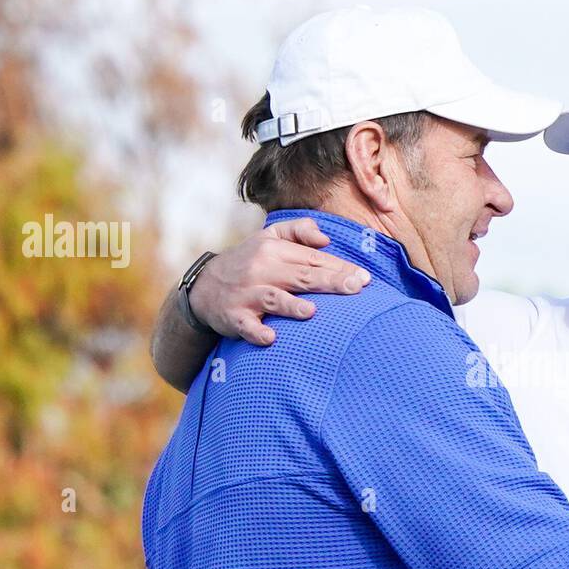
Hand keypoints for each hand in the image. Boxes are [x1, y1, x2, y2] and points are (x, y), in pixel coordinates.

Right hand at [189, 218, 370, 344]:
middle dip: (330, 282)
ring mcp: (246, 293)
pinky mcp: (234, 316)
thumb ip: (299, 231)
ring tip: (312, 311)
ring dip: (291, 306)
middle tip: (356, 288)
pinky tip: (270, 338)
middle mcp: (261, 269)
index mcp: (273, 249)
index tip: (365, 277)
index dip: (340, 267)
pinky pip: (246, 325)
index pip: (313, 258)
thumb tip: (326, 239)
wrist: (203, 287)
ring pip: (273, 298)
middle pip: (301, 276)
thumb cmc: (247, 263)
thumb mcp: (268, 238)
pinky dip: (256, 331)